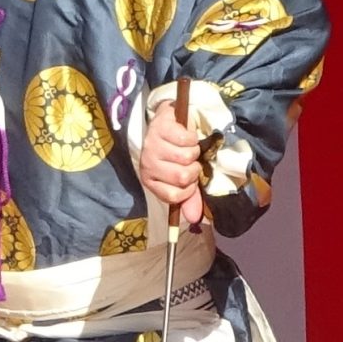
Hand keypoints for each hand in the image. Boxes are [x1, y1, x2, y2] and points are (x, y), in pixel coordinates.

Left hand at [138, 105, 205, 228]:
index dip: (188, 189)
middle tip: (190, 161)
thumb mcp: (181, 177)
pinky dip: (192, 137)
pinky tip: (186, 136)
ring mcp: (152, 144)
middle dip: (193, 168)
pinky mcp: (160, 127)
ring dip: (194, 151)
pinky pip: (187, 139)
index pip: (174, 195)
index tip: (189, 180)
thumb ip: (188, 198)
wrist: (168, 122)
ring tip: (187, 147)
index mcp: (149, 179)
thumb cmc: (174, 152)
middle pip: (182, 176)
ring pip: (186, 157)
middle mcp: (147, 163)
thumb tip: (194, 219)